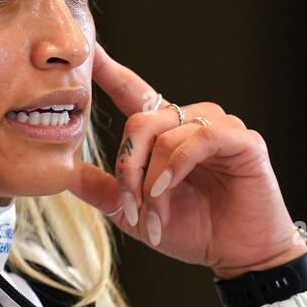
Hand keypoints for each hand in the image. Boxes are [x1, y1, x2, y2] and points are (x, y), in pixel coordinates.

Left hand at [62, 42, 306, 277]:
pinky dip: (176, 165)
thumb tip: (64, 173)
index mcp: (165, 133)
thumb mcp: (136, 211)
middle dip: (127, 168)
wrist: (237, 255)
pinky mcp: (243, 141)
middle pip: (139, 122)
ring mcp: (219, 128)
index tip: (87, 50)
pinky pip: (199, 138)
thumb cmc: (194, 230)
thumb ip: (104, 189)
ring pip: (165, 135)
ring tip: (154, 212)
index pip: (133, 91)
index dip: (109, 70)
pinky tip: (165, 188)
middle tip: (130, 204)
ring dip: (151, 179)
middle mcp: (191, 122)